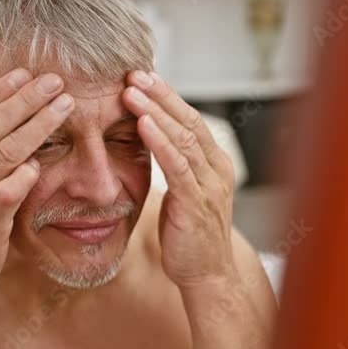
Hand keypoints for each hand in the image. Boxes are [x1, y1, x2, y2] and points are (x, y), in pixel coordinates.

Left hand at [122, 71, 237, 288]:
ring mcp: (209, 184)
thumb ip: (174, 167)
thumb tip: (150, 141)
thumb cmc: (191, 237)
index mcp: (214, 164)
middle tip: (133, 72)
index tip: (141, 77)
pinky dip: (159, 141)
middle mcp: (216, 168)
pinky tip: (142, 124)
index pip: (190, 119)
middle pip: (188, 120)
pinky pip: (177, 165)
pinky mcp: (196, 202)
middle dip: (160, 94)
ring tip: (131, 90)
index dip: (166, 97)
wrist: (207, 276)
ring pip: (182, 137)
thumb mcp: (182, 194)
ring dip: (154, 111)